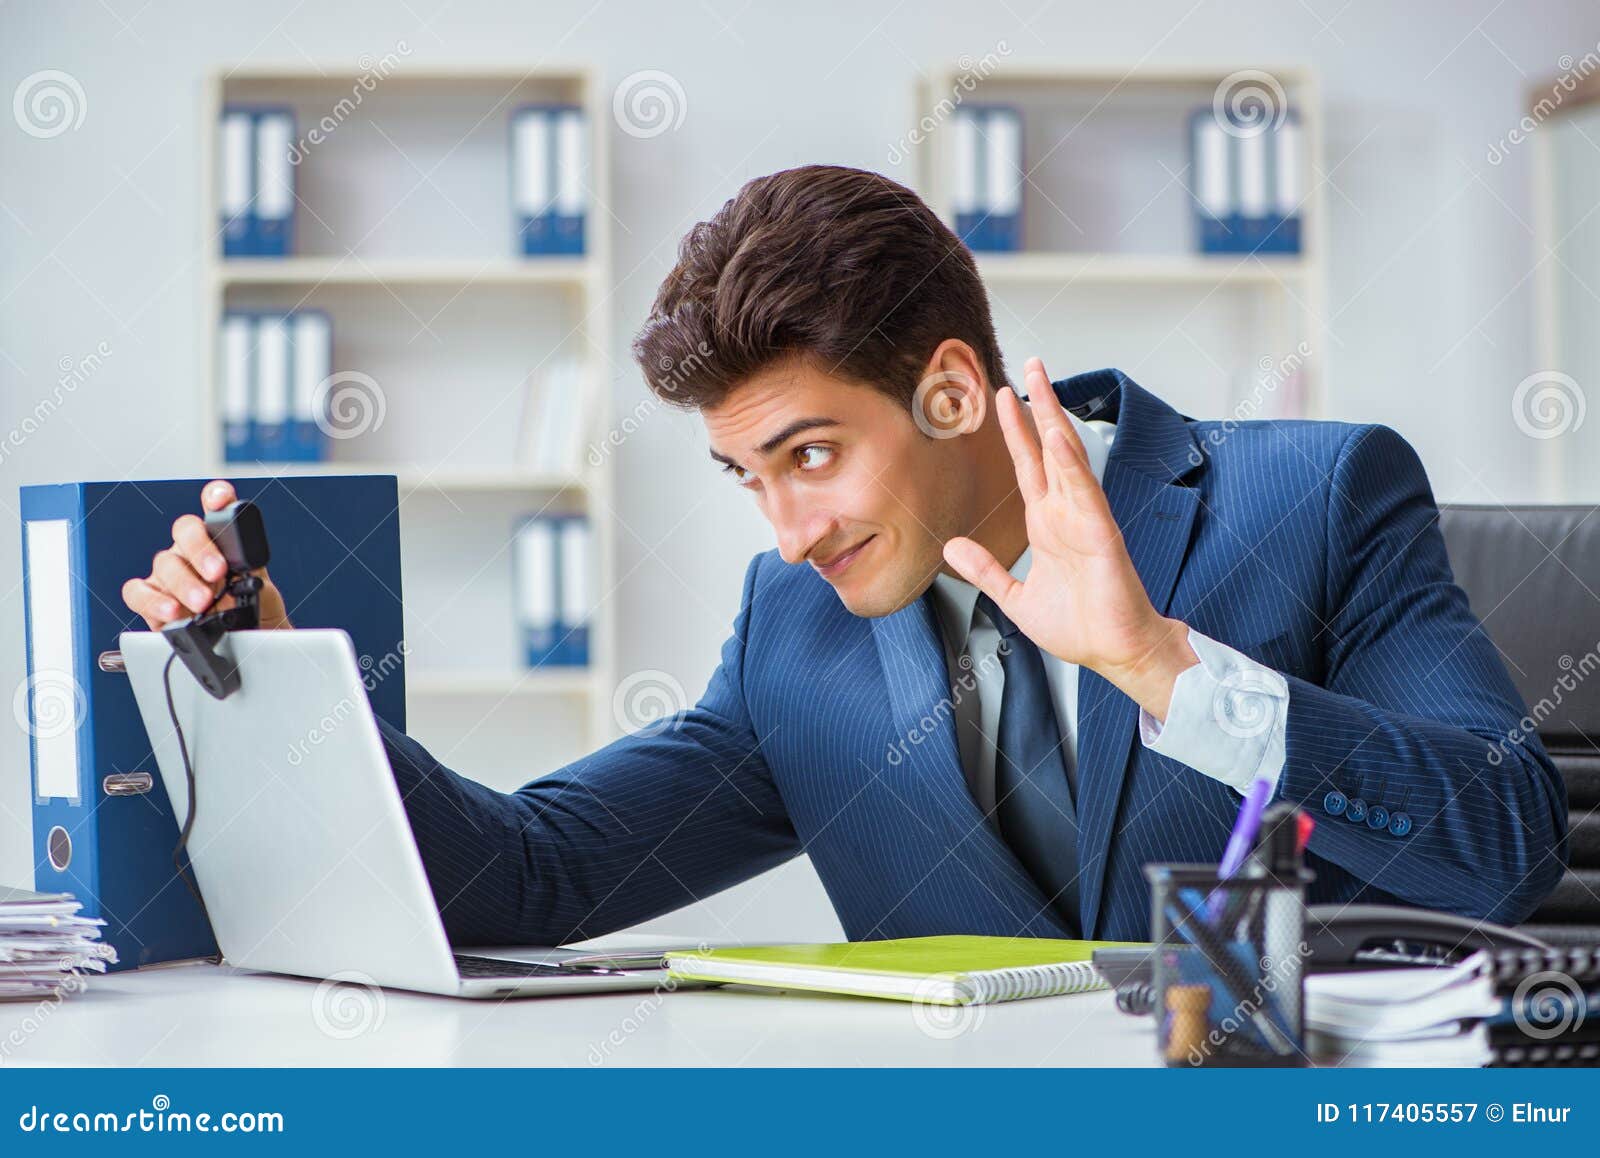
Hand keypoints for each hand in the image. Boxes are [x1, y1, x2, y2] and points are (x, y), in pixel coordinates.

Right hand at [121, 480, 291, 630]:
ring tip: (203, 603)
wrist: (248, 647)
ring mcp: (169, 573)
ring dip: (184, 582)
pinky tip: (173, 611)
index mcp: (222, 541)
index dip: (216, 497)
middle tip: (218, 571)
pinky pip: (137, 591)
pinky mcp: (150, 599)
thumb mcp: (265, 593)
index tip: (222, 499)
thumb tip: (245, 574)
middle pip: (185, 531)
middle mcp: (191, 551)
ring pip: (165, 563)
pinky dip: (153, 600)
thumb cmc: (256, 615)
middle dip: (201, 550)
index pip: (216, 508)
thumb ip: (255, 577)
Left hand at [942, 357, 1195, 720]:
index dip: (1015, 431)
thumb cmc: (1079, 626)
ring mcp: (1085, 519)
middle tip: (1032, 365)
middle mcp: (1066, 513)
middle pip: (1049, 448)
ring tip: (1043, 382)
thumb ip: (986, 571)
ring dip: (1055, 419)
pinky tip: (1058, 436)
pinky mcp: (1102, 534)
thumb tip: (952, 547)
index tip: (1002, 396)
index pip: (1028, 465)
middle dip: (1040, 406)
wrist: (1113, 653)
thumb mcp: (1015, 597)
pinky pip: (1086, 491)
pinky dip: (1071, 464)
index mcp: (1047, 524)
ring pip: (1068, 458)